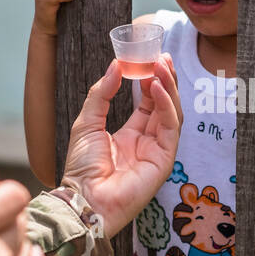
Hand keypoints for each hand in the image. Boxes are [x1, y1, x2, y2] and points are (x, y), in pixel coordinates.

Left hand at [61, 56, 180, 237]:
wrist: (83, 197)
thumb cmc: (82, 167)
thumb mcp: (87, 122)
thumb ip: (101, 94)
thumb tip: (115, 66)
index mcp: (131, 135)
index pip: (148, 102)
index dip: (151, 80)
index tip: (150, 59)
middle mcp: (147, 141)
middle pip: (164, 105)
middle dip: (165, 80)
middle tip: (162, 58)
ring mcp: (158, 150)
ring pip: (172, 113)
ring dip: (168, 88)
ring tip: (161, 67)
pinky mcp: (164, 159)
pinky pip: (170, 127)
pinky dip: (166, 105)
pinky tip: (157, 88)